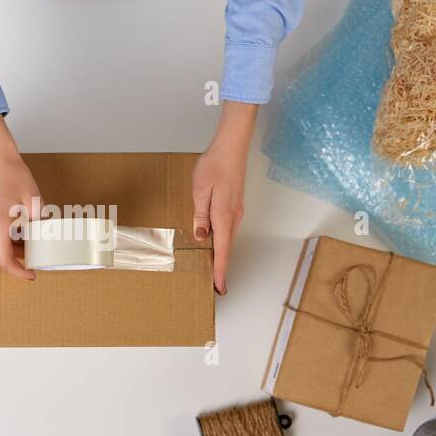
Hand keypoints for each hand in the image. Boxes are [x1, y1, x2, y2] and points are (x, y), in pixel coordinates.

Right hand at [0, 115, 40, 279]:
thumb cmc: (13, 173)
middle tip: (35, 249)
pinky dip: (2, 234)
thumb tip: (44, 241)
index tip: (31, 274)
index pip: (5, 260)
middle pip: (0, 252)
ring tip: (26, 232)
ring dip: (10, 243)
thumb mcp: (34, 200)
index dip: (19, 271)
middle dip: (18, 255)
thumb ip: (39, 224)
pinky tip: (14, 223)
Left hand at [193, 100, 256, 294]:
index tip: (220, 288)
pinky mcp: (234, 205)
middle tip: (216, 285)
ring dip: (222, 255)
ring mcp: (236, 211)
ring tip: (213, 269)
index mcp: (223, 216)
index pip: (222, 251)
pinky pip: (228, 229)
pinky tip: (214, 243)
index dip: (220, 271)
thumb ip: (200, 215)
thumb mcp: (200, 191)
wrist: (231, 147)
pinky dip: (222, 241)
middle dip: (221, 268)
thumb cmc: (215, 165)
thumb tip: (201, 236)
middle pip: (227, 249)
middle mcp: (233, 217)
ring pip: (228, 239)